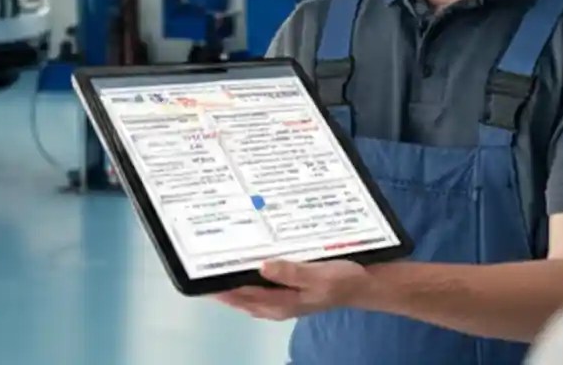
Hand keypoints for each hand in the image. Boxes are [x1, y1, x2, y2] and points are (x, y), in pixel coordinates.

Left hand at [214, 259, 374, 320]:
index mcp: (281, 303)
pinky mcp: (285, 288)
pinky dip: (245, 274)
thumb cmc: (343, 279)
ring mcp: (279, 297)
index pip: (241, 296)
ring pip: (246, 291)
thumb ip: (292, 272)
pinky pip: (257, 284)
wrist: (363, 283)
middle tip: (199, 262)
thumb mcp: (321, 275)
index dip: (220, 286)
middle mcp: (275, 304)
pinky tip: (241, 260)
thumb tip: (262, 267)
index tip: (201, 272)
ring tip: (212, 259)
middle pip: (238, 296)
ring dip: (230, 279)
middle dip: (219, 283)